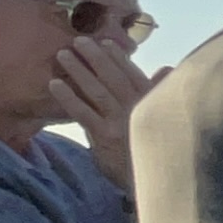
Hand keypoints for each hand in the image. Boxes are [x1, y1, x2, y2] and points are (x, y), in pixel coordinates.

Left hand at [48, 36, 162, 194]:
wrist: (153, 181)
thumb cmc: (156, 149)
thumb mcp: (165, 118)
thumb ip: (159, 93)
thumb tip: (167, 69)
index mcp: (151, 103)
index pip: (133, 73)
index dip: (119, 57)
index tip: (106, 41)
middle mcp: (136, 108)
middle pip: (113, 77)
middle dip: (95, 56)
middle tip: (79, 40)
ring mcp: (120, 122)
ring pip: (97, 90)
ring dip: (79, 70)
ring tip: (63, 54)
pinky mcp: (104, 136)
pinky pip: (83, 112)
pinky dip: (68, 97)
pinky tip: (55, 84)